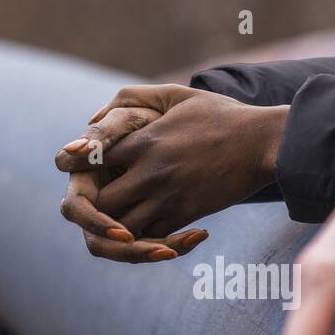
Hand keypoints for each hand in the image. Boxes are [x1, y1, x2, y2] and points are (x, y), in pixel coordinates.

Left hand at [56, 84, 287, 261]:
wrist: (264, 143)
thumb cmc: (222, 115)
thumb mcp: (177, 95)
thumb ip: (133, 99)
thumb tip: (95, 115)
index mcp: (143, 141)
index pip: (86, 157)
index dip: (72, 163)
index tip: (70, 166)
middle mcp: (150, 173)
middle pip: (97, 203)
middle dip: (89, 205)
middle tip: (90, 202)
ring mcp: (167, 198)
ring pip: (120, 228)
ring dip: (114, 228)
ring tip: (115, 222)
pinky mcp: (186, 216)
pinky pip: (151, 239)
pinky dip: (144, 238)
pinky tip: (148, 228)